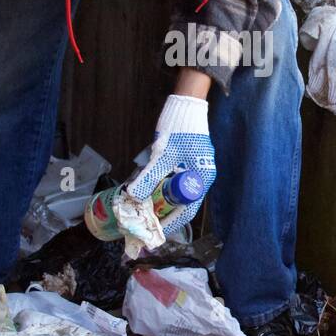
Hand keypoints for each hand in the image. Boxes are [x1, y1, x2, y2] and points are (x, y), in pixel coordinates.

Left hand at [125, 94, 216, 236]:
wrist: (186, 103)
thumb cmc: (179, 127)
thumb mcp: (162, 155)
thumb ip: (149, 177)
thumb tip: (133, 197)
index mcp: (202, 178)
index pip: (186, 210)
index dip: (169, 224)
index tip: (153, 233)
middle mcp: (202, 176)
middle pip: (182, 204)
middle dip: (163, 214)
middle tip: (144, 222)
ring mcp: (196, 168)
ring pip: (178, 192)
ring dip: (161, 200)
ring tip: (143, 209)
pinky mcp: (188, 161)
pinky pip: (176, 181)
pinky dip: (162, 188)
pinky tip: (148, 189)